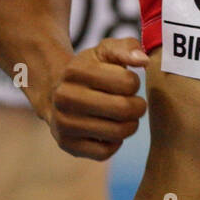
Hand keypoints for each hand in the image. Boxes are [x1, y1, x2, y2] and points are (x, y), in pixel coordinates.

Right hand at [46, 37, 149, 160]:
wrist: (56, 93)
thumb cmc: (90, 71)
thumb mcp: (104, 52)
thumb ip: (126, 47)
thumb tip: (143, 60)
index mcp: (75, 71)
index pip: (128, 82)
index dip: (134, 83)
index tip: (128, 83)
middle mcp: (65, 97)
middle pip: (124, 109)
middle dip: (138, 107)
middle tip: (135, 104)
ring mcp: (63, 123)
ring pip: (117, 133)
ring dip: (130, 125)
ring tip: (126, 117)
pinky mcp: (67, 145)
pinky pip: (105, 152)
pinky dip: (115, 143)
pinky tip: (111, 131)